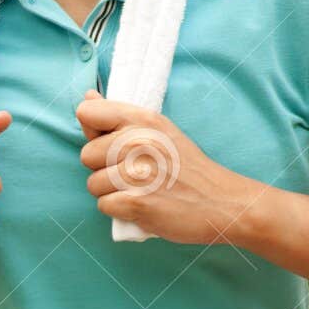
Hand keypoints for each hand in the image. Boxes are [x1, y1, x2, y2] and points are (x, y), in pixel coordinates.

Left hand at [75, 91, 256, 245]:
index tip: (110, 143)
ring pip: (93, 184)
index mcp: (143, 119)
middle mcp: (137, 142)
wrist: (222, 202)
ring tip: (139, 190)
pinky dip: (119, 210)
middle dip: (103, 168)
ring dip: (111, 192)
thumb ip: (119, 116)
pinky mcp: (135, 203)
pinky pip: (103, 206)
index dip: (93, 132)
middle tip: (134, 173)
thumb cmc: (188, 167)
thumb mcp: (159, 130)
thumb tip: (87, 97)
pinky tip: (142, 205)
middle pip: (86, 155)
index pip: (87, 113)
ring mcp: (136, 174)